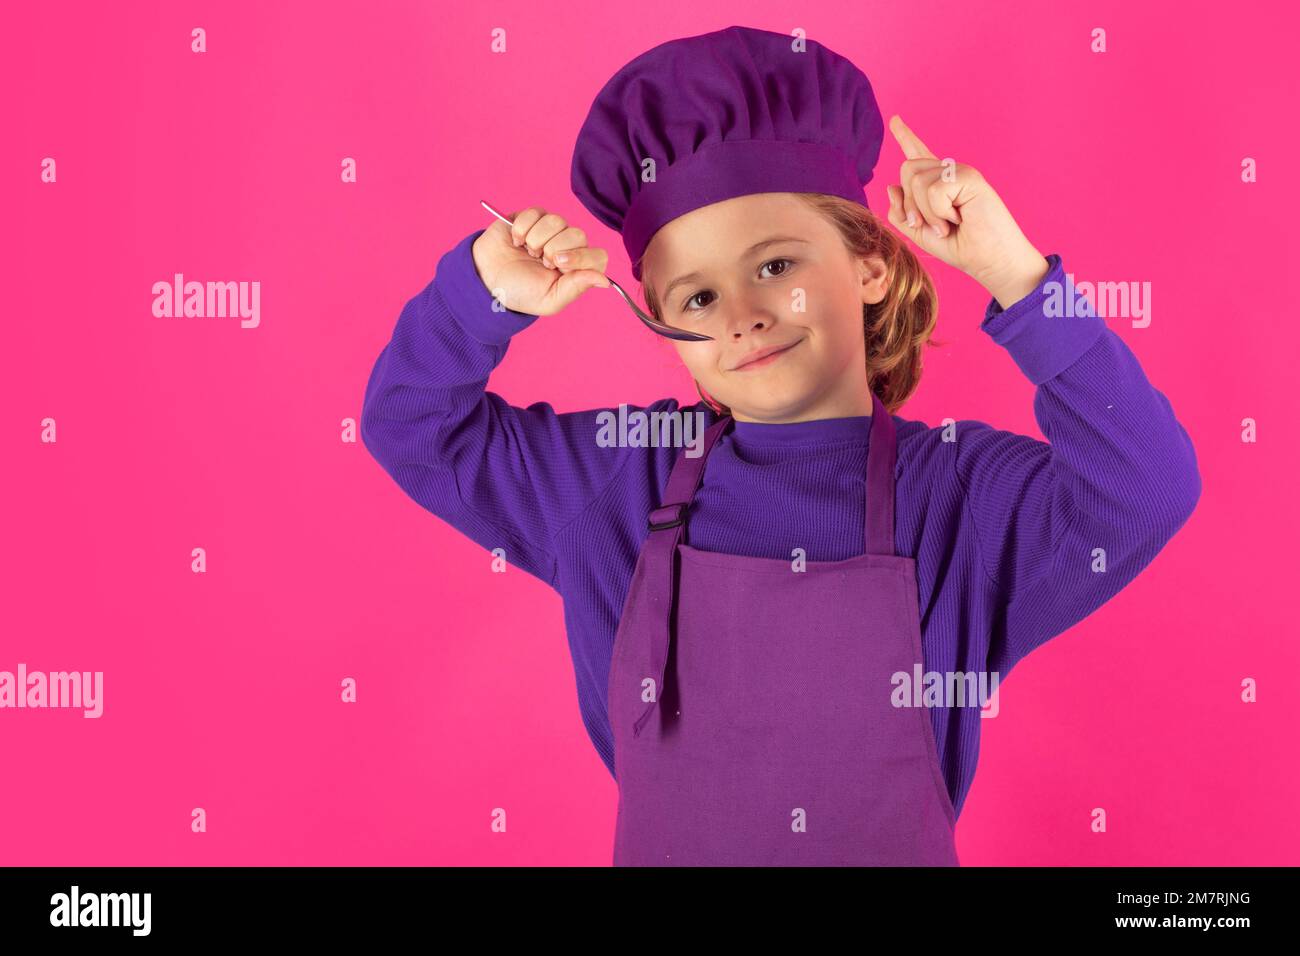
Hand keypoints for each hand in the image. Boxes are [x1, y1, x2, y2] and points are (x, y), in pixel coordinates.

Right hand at [471, 206, 610, 316]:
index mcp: (576, 269)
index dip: (581, 257)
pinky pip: (536, 212)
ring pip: (556, 221)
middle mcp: (568, 247)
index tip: (559, 264)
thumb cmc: (520, 293)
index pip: (597, 256)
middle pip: (578, 235)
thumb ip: (576, 288)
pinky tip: (516, 241)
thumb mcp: (549, 300)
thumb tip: (604, 280)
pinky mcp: (532, 218)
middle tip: (540, 261)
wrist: (487, 280)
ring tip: (527, 251)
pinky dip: (522, 228)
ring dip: (537, 239)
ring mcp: (550, 231)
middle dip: (554, 249)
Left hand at [885, 115, 1049, 308]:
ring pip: (916, 180)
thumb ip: (902, 213)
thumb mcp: (920, 233)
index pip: (919, 155)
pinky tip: (958, 219)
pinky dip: (939, 212)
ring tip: (949, 225)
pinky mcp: (969, 176)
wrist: (989, 260)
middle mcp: (948, 173)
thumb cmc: (960, 247)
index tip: (895, 120)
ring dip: (927, 213)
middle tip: (934, 227)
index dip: (906, 137)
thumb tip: (891, 187)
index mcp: (937, 183)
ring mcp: (960, 172)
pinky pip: (934, 190)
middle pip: (907, 170)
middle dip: (911, 204)